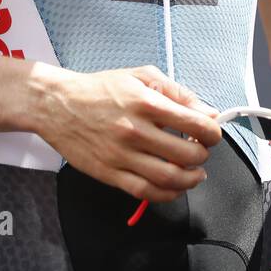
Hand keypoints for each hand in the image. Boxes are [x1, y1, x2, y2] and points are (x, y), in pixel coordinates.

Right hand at [36, 63, 222, 201]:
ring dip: (191, 179)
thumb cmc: (100, 89)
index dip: (212, 132)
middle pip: (186, 154)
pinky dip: (167, 194)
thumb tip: (207, 112)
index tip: (212, 133)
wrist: (57, 105)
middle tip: (201, 152)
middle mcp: (135, 131)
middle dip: (203, 156)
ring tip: (195, 173)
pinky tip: (174, 187)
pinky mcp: (109, 173)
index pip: (195, 123)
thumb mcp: (141, 76)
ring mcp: (121, 155)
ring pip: (169, 178)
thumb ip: (177, 92)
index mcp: (146, 103)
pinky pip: (145, 192)